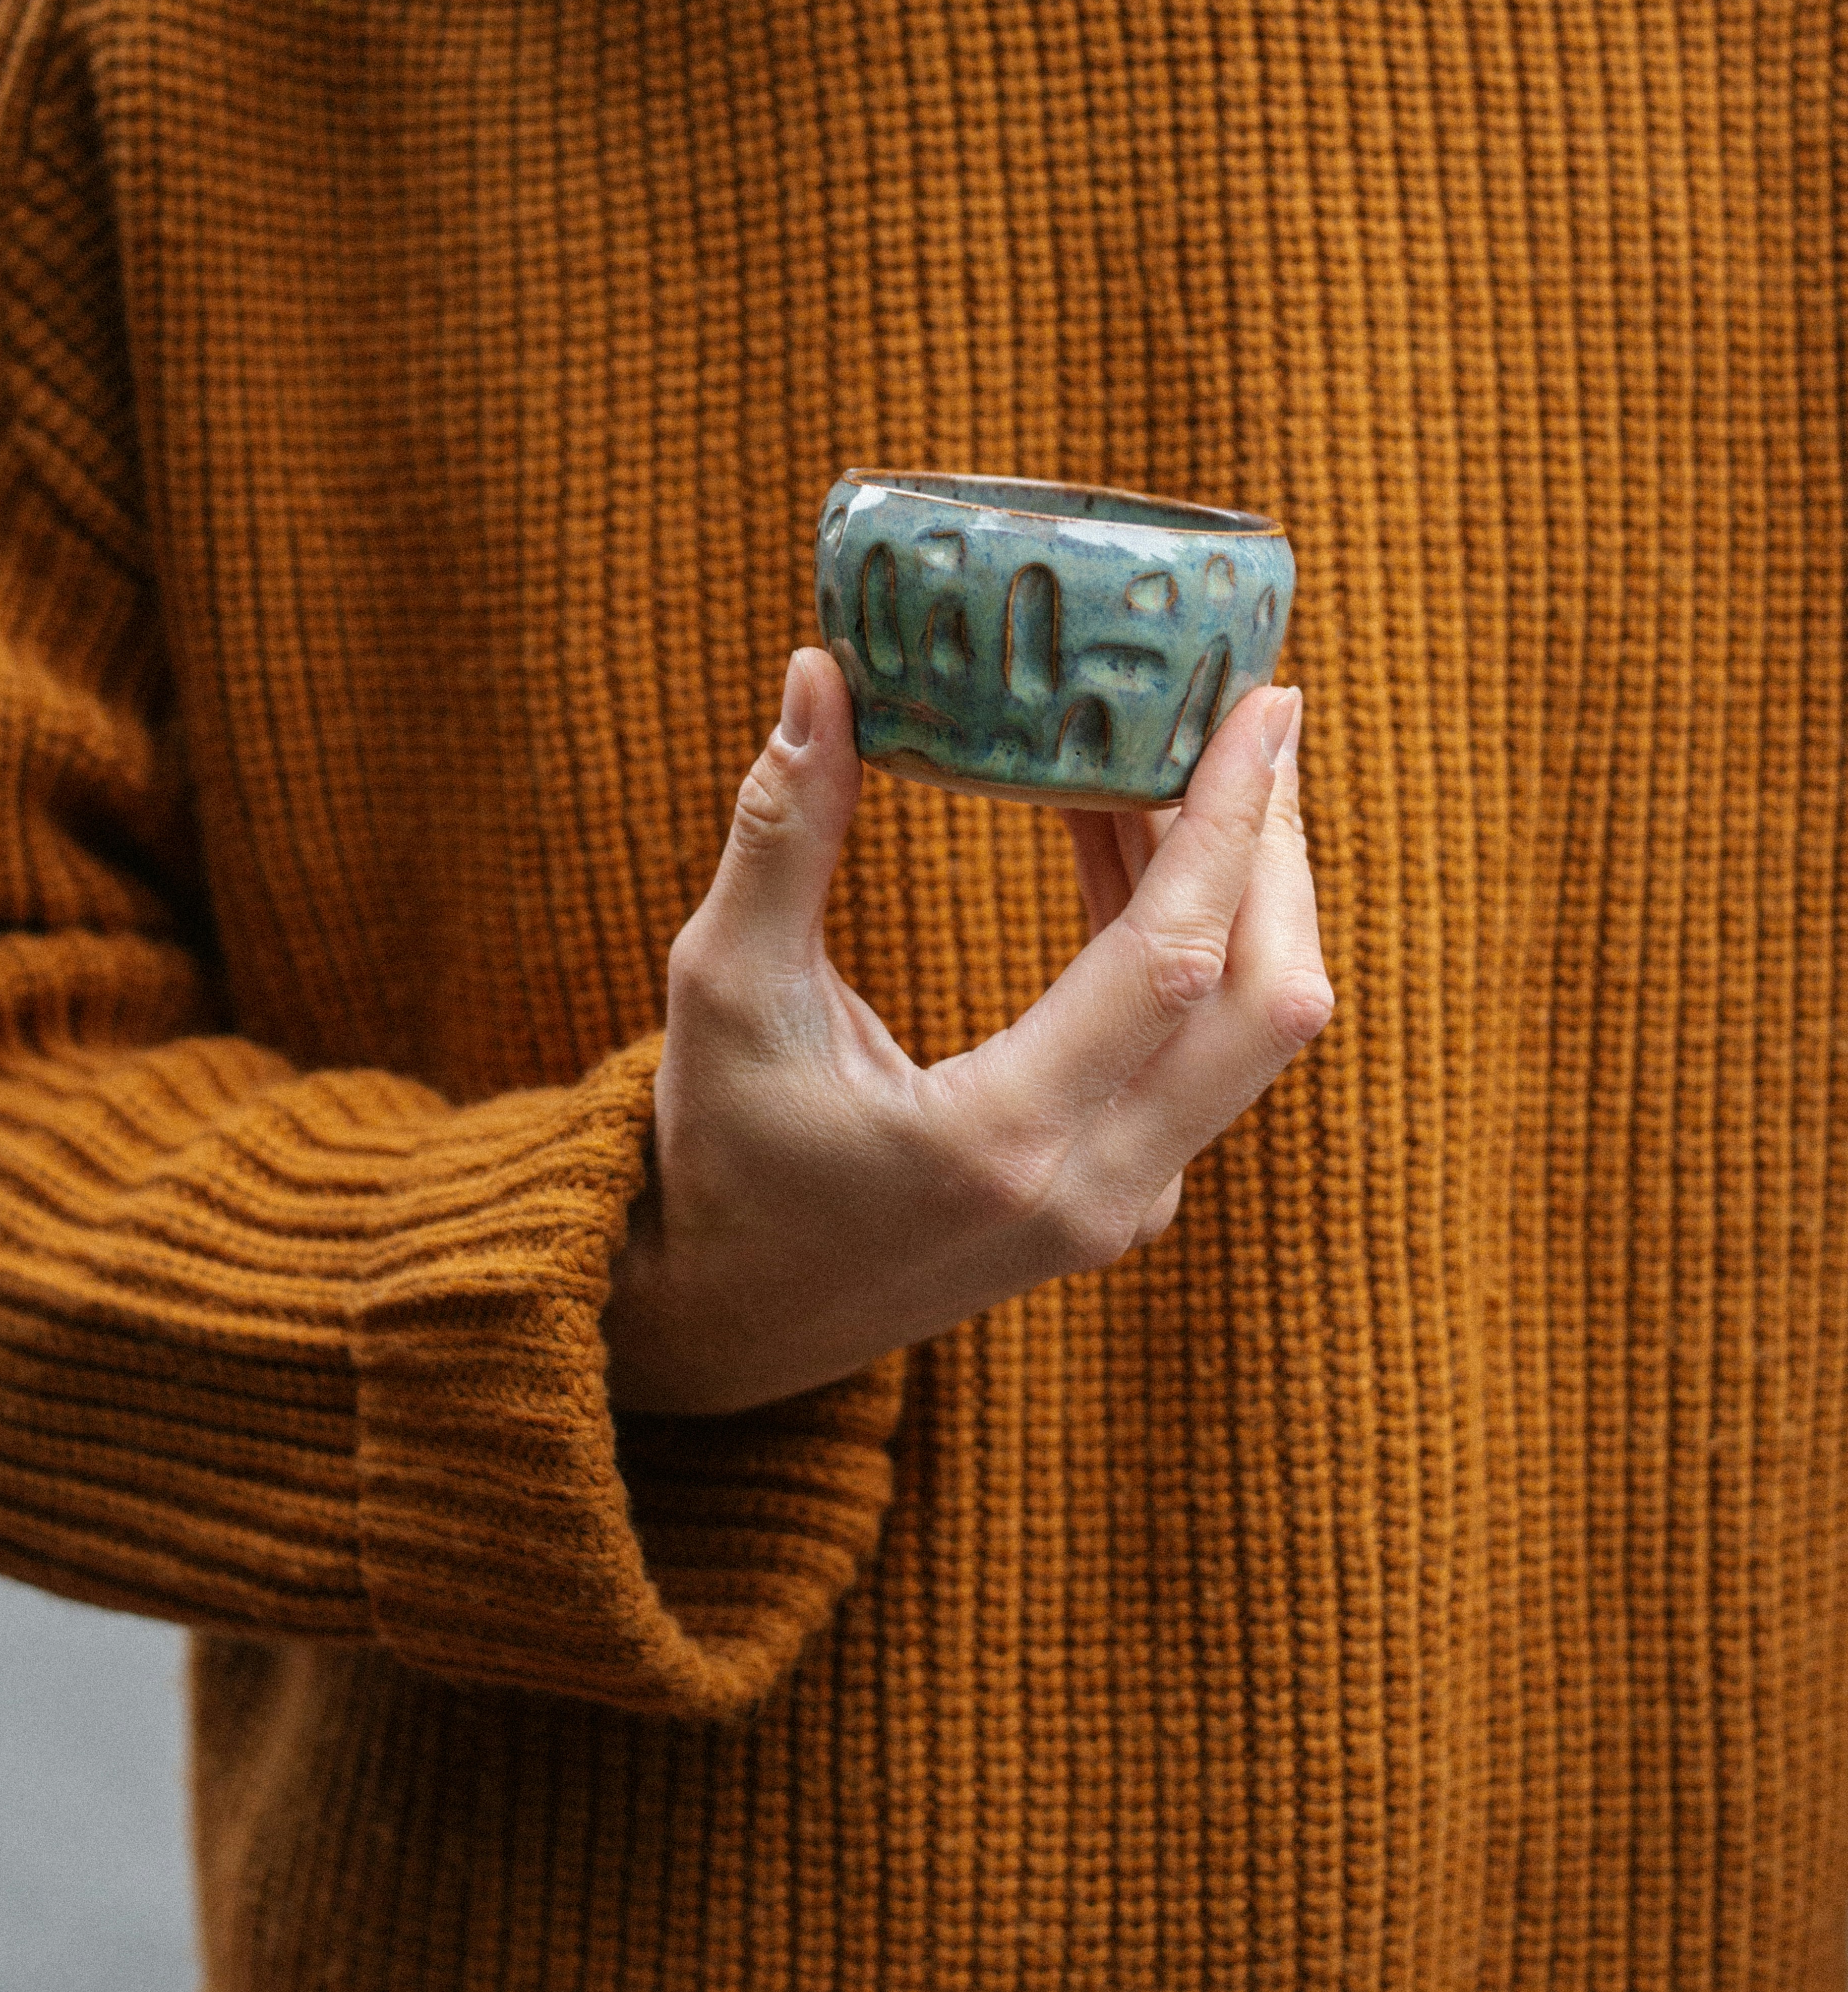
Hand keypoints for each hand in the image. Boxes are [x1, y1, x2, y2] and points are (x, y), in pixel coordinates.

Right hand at [601, 649, 1331, 1416]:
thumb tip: (818, 673)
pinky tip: (1122, 832)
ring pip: (1255, 1026)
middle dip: (1271, 843)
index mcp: (1000, 1144)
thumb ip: (779, 834)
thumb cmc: (720, 1152)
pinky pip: (1205, 1049)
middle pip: (1269, 997)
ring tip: (1163, 753)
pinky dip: (1191, 934)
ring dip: (1233, 883)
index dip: (1233, 823)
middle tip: (1239, 710)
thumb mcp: (724, 989)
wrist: (735, 1318)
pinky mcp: (1130, 1196)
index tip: (1266, 701)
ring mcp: (1127, 1205)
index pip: (1175, 962)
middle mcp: (1095, 1191)